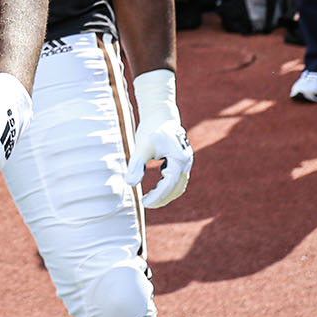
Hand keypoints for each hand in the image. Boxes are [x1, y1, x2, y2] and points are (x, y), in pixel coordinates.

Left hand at [124, 69, 190, 207]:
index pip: (169, 184)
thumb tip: (130, 184)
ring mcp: (185, 161)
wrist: (161, 113)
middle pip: (177, 188)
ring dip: (167, 194)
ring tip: (150, 199)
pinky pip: (178, 179)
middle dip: (163, 198)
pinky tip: (156, 188)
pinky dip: (168, 187)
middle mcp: (185, 161)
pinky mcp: (181, 160)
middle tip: (146, 204)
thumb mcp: (141, 146)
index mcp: (178, 158)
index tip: (144, 202)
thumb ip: (137, 165)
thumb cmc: (151, 128)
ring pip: (179, 185)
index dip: (157, 196)